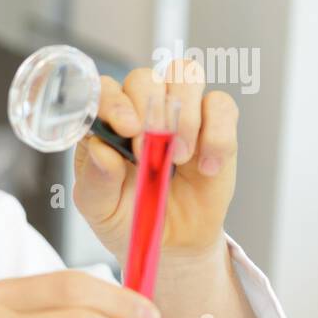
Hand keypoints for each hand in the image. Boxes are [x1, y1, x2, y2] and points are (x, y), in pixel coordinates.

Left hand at [72, 59, 237, 265]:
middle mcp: (140, 109)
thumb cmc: (129, 218)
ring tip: (179, 158)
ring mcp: (179, 112)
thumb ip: (96, 179)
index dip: (115, 102)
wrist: (172, 242)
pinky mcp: (214, 124)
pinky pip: (222, 104)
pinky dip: (217, 135)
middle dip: (150, 112)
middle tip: (150, 154)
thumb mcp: (100, 209)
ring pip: (185, 75)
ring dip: (184, 117)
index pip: (104, 91)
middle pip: (144, 78)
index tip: (126, 129)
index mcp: (104, 125)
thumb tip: (101, 150)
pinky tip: (206, 168)